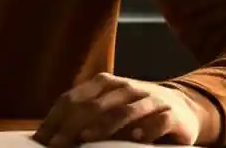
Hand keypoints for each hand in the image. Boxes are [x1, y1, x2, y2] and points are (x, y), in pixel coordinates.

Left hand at [32, 74, 210, 145]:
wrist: (183, 107)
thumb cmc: (136, 112)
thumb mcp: (109, 109)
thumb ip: (84, 117)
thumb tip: (50, 135)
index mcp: (104, 84)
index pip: (74, 99)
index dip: (55, 119)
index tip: (42, 140)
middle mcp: (125, 88)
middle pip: (94, 105)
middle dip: (72, 126)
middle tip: (58, 145)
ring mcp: (149, 99)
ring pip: (124, 111)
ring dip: (104, 125)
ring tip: (87, 138)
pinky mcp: (171, 114)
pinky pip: (158, 121)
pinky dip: (146, 129)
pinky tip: (136, 138)